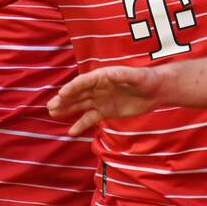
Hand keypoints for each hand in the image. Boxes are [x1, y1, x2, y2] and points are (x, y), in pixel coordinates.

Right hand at [47, 66, 165, 135]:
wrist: (156, 91)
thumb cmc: (146, 79)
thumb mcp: (135, 76)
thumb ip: (122, 75)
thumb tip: (110, 74)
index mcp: (102, 76)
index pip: (83, 82)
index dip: (72, 88)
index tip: (61, 95)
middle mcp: (98, 87)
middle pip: (78, 94)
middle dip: (64, 100)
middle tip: (51, 106)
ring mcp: (100, 100)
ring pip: (80, 105)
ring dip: (67, 109)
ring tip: (53, 114)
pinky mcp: (105, 111)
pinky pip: (90, 118)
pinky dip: (81, 124)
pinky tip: (71, 131)